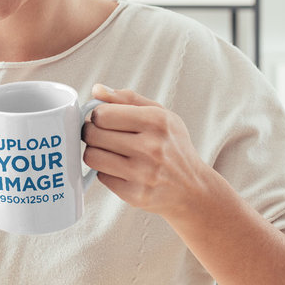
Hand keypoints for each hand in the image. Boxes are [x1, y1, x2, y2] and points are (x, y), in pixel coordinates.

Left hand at [82, 84, 215, 220]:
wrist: (193, 189)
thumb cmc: (173, 147)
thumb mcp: (160, 115)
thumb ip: (127, 99)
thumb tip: (96, 90)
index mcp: (156, 121)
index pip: (102, 114)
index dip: (98, 116)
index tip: (105, 120)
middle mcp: (151, 147)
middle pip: (92, 134)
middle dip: (92, 133)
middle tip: (103, 136)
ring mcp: (143, 173)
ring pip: (91, 156)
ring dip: (96, 153)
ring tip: (110, 152)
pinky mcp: (135, 195)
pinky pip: (100, 177)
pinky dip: (106, 172)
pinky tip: (122, 170)